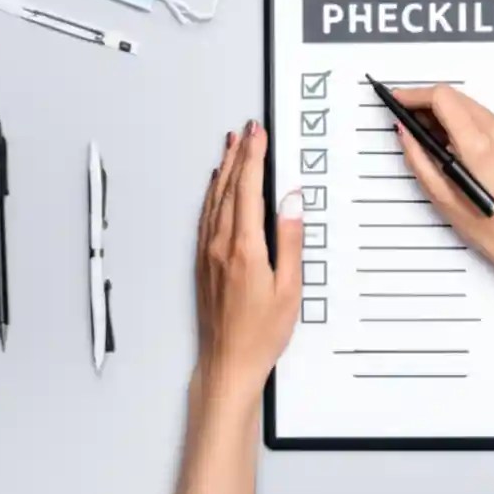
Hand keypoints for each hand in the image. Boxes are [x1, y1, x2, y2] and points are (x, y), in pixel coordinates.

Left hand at [194, 120, 302, 402]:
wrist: (228, 363)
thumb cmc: (261, 333)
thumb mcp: (289, 288)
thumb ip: (289, 240)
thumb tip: (291, 202)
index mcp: (245, 249)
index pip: (248, 190)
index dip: (254, 158)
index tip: (258, 135)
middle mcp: (221, 246)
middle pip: (228, 189)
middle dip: (239, 156)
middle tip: (246, 131)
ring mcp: (208, 254)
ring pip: (214, 201)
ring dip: (224, 171)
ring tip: (230, 147)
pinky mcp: (202, 263)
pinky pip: (206, 217)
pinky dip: (212, 195)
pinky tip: (216, 188)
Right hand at [392, 86, 493, 297]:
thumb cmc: (493, 228)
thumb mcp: (442, 196)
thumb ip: (418, 158)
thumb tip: (405, 133)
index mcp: (479, 144)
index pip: (442, 98)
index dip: (414, 95)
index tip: (398, 99)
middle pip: (454, 96)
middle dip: (426, 102)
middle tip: (405, 117)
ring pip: (467, 104)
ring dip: (443, 111)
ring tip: (425, 135)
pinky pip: (480, 116)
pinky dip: (460, 120)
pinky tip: (448, 142)